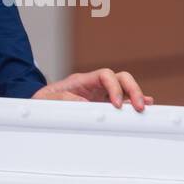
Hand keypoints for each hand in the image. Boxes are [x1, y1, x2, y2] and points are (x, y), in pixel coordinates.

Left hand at [33, 68, 153, 111]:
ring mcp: (99, 95)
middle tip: (138, 107)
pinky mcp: (102, 105)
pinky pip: (122, 101)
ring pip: (124, 89)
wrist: (39, 106)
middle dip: (132, 89)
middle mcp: (94, 86)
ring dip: (136, 96)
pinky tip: (144, 106)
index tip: (116, 104)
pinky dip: (133, 103)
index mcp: (82, 81)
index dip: (114, 87)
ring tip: (144, 108)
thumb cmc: (42, 101)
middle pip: (120, 78)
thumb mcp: (46, 99)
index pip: (105, 75)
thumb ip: (62, 98)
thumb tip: (85, 104)